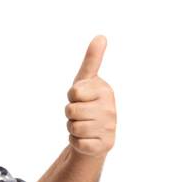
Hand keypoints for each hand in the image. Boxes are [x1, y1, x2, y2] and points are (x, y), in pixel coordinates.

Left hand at [65, 35, 115, 157]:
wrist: (94, 133)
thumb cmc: (87, 103)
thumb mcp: (86, 80)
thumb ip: (92, 60)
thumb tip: (101, 36)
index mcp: (105, 91)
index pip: (74, 93)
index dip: (72, 97)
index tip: (80, 98)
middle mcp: (111, 109)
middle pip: (71, 111)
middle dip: (70, 114)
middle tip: (81, 114)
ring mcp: (109, 128)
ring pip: (73, 127)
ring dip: (72, 128)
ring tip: (83, 125)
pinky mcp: (105, 145)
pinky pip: (78, 142)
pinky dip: (76, 141)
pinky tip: (86, 138)